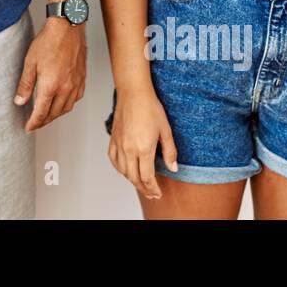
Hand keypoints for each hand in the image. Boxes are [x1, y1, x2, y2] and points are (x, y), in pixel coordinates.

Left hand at [14, 17, 85, 131]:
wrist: (67, 28)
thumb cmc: (48, 42)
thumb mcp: (30, 63)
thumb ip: (25, 85)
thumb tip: (20, 101)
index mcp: (51, 86)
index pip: (41, 113)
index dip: (34, 123)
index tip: (28, 128)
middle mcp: (65, 88)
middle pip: (55, 113)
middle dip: (44, 121)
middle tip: (35, 124)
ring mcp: (75, 84)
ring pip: (66, 108)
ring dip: (56, 115)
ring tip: (47, 115)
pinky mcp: (82, 78)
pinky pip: (76, 98)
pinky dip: (68, 105)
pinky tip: (62, 102)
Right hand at [107, 85, 177, 199]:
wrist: (133, 93)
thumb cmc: (150, 107)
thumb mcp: (166, 130)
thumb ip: (170, 152)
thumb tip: (173, 168)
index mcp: (143, 148)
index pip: (147, 177)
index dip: (153, 188)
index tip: (158, 193)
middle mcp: (129, 149)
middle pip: (134, 178)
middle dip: (144, 189)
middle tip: (151, 194)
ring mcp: (119, 144)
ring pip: (123, 171)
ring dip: (132, 181)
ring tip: (140, 185)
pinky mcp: (113, 139)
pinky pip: (114, 160)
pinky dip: (119, 169)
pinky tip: (125, 171)